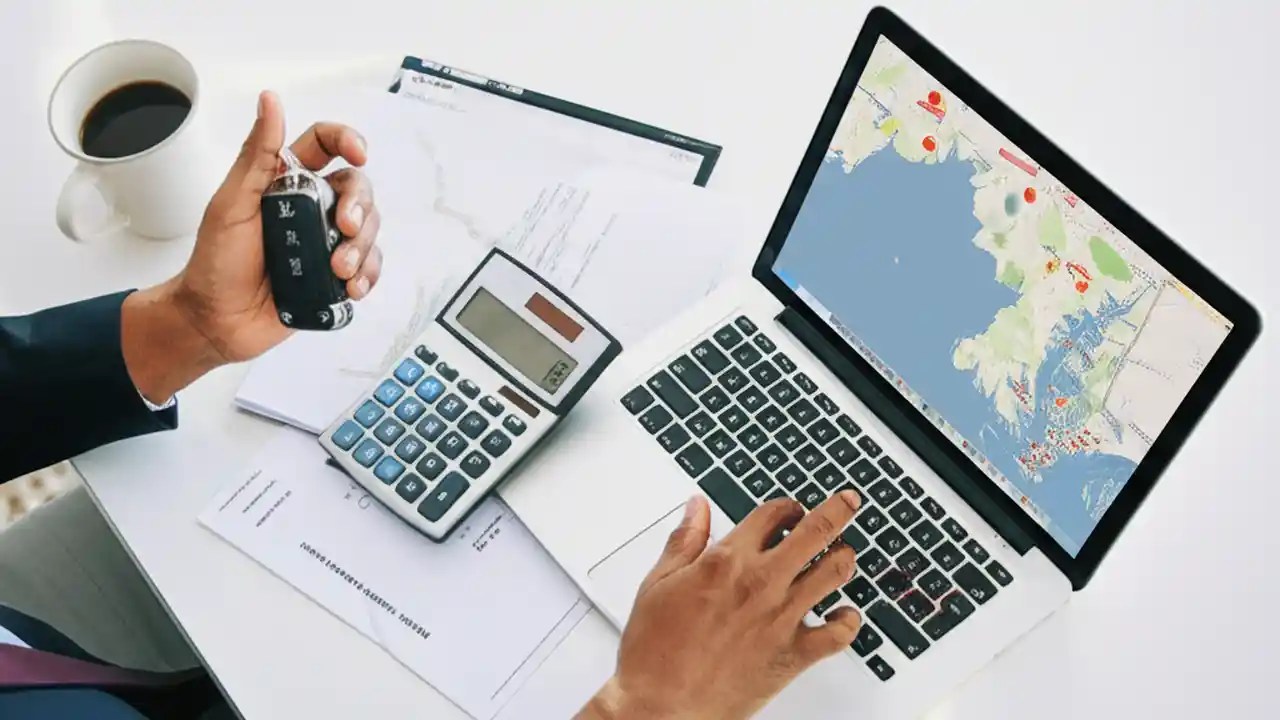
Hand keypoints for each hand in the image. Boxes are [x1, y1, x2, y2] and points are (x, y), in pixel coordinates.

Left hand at [121, 91, 381, 401]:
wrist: (215, 323)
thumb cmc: (214, 263)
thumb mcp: (231, 204)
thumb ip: (256, 155)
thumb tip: (270, 100)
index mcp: (285, 182)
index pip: (325, 144)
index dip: (348, 141)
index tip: (359, 156)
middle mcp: (310, 208)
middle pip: (357, 189)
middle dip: (361, 208)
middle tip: (346, 229)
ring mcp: (325, 243)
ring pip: (369, 230)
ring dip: (363, 249)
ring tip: (340, 271)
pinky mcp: (335, 277)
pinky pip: (368, 268)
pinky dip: (368, 276)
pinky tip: (352, 287)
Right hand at [579, 490, 863, 719]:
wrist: (661, 706)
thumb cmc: (654, 651)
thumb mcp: (658, 583)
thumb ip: (684, 540)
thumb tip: (697, 507)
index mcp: (726, 561)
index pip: (773, 514)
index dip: (787, 506)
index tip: (790, 510)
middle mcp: (760, 583)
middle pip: (817, 531)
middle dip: (838, 510)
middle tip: (846, 503)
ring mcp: (782, 618)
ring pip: (835, 572)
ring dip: (844, 556)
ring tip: (843, 554)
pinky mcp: (794, 655)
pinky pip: (839, 633)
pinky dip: (849, 620)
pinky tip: (843, 613)